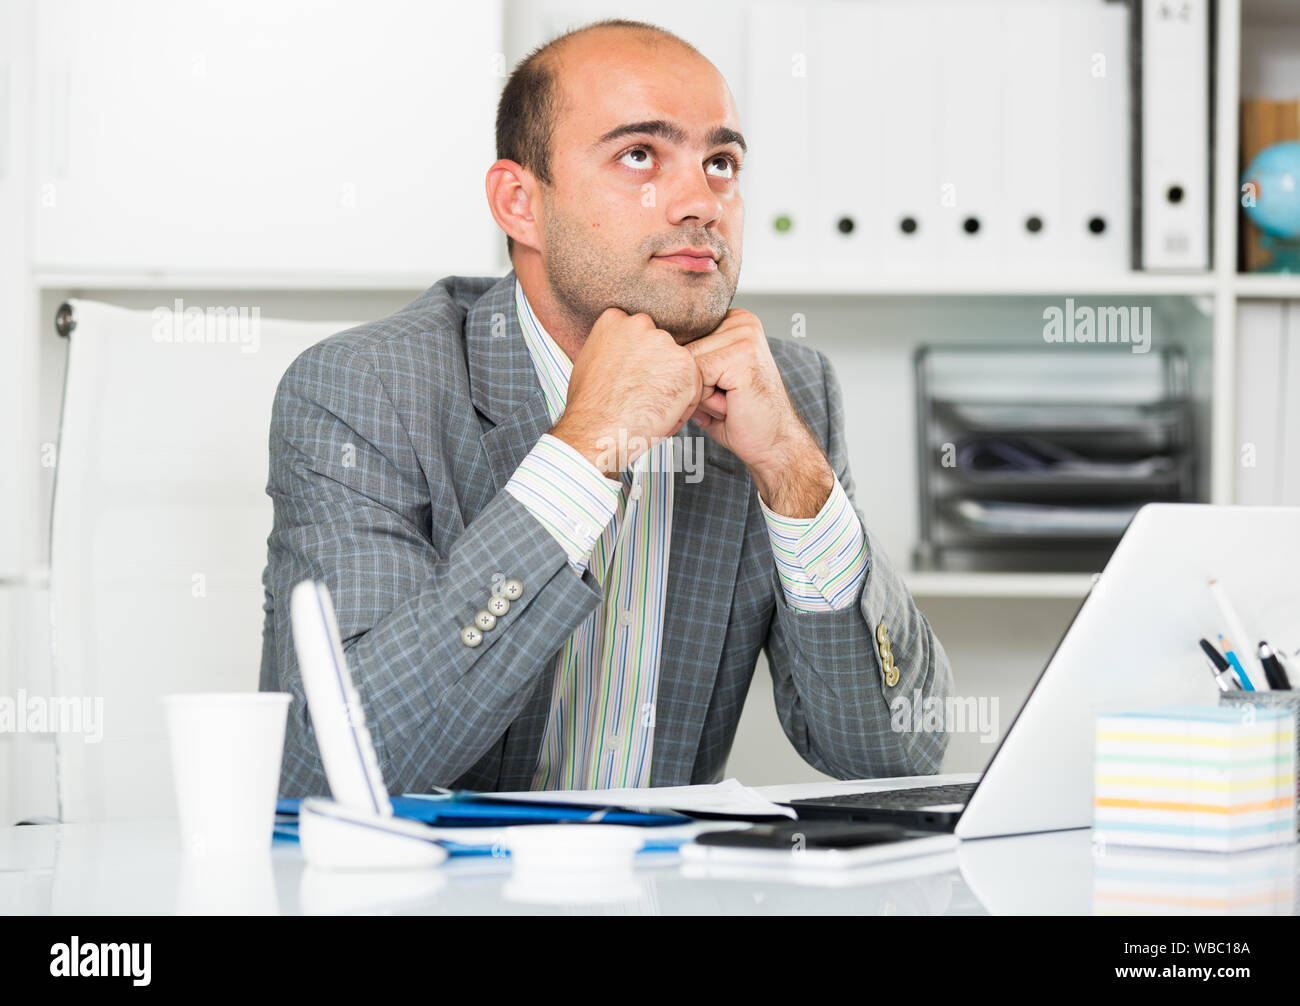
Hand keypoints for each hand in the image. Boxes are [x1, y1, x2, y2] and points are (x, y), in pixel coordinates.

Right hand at [551, 308, 702, 477]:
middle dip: (657, 372)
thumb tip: (623, 357)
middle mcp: (640, 324)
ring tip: (648, 411)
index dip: (639, 361)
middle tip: (642, 398)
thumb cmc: (589, 407)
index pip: (639, 334)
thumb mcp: (590, 363)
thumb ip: (611, 349)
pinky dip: (682, 406)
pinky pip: (693, 386)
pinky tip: (660, 418)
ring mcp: (664, 342)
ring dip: (670, 388)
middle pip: (660, 347)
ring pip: (678, 366)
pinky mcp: (685, 364)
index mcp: (614, 319)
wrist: (597, 430)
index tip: (632, 379)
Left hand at [687, 310, 833, 516]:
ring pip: (686, 363)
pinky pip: (698, 376)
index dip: (682, 371)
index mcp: (731, 320)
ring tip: (727, 403)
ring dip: (699, 393)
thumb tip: (641, 353)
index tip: (709, 390)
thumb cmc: (739, 417)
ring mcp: (744, 334)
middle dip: (691, 385)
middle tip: (723, 401)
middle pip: (681, 349)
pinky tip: (730, 406)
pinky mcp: (742, 354)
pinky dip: (706, 400)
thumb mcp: (706, 382)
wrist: (774, 445)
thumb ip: (683, 364)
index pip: (680, 337)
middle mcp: (740, 320)